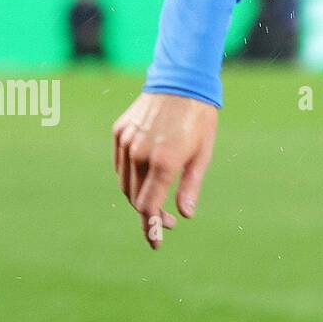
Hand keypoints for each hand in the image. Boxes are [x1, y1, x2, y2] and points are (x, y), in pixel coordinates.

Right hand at [112, 92, 217, 249]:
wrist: (181, 80)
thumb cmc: (199, 118)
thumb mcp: (203, 153)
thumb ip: (190, 185)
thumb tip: (184, 214)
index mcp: (163, 161)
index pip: (148, 206)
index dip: (152, 226)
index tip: (156, 241)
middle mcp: (139, 154)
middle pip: (136, 198)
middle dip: (150, 212)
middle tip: (168, 219)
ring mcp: (127, 142)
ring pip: (126, 182)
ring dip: (139, 195)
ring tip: (159, 197)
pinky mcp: (119, 131)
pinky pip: (121, 163)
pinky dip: (131, 174)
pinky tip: (147, 175)